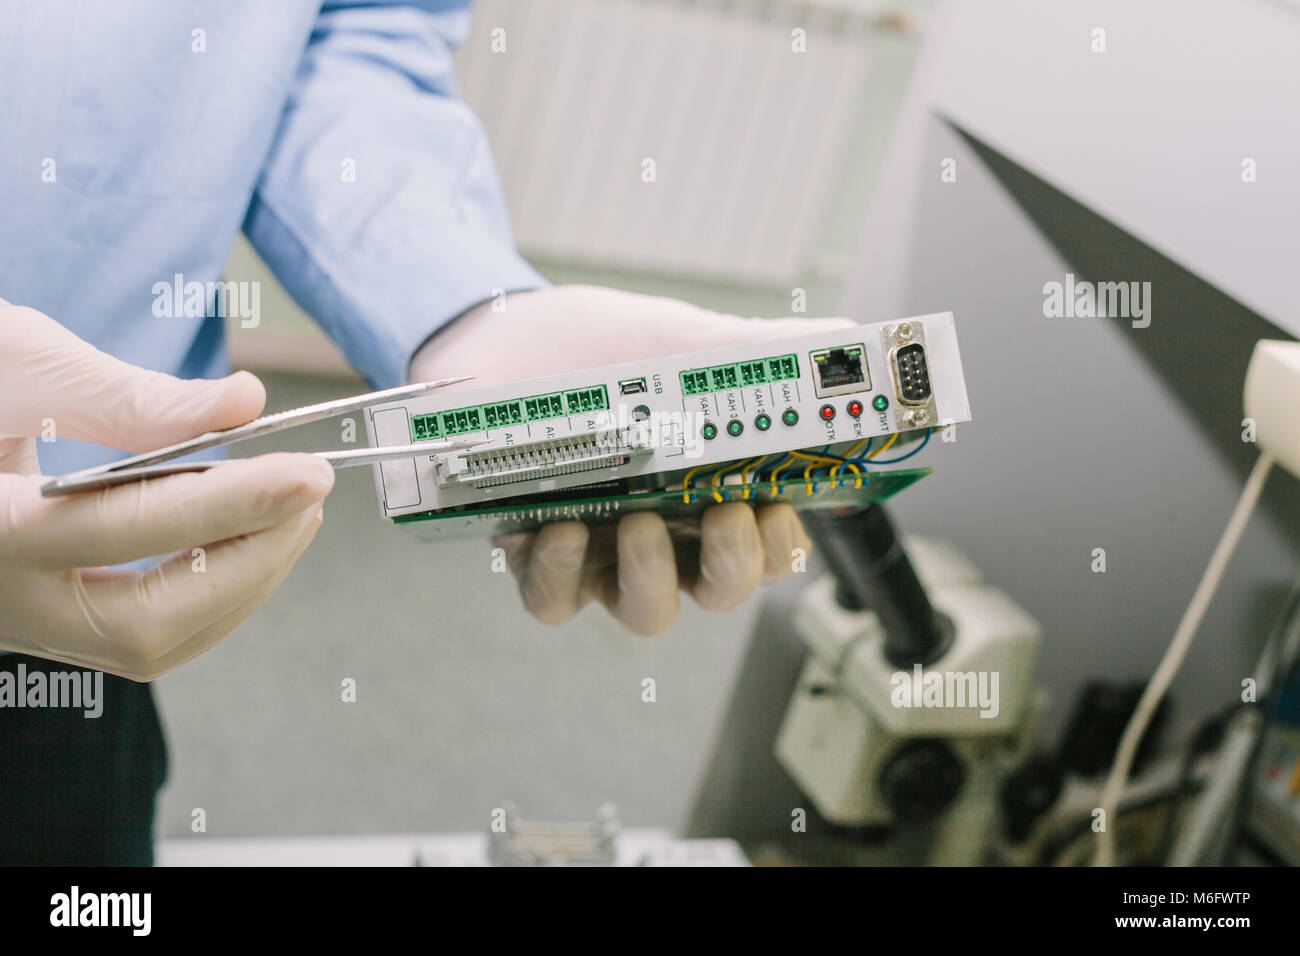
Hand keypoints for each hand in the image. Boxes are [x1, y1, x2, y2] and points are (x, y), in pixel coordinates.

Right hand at [0, 300, 334, 679]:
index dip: (228, 502)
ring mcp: (22, 621)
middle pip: (144, 622)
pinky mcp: (50, 623)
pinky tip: (255, 541)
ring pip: (153, 646)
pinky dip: (216, 595)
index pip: (122, 525)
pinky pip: (147, 637)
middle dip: (246, 563)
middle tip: (310, 493)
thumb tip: (246, 404)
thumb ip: (130, 394)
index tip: (306, 472)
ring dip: (245, 583)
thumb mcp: (20, 362)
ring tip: (296, 511)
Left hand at [410, 284, 854, 634]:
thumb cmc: (594, 346)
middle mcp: (668, 531)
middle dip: (734, 566)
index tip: (779, 509)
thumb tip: (846, 341)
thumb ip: (755, 353)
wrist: (497, 335)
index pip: (769, 543)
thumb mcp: (677, 341)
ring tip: (638, 524)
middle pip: (720, 589)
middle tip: (724, 515)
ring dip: (654, 579)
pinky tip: (556, 529)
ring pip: (647, 611)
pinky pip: (556, 602)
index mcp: (712, 486)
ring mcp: (602, 551)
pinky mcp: (536, 557)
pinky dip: (559, 576)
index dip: (783, 545)